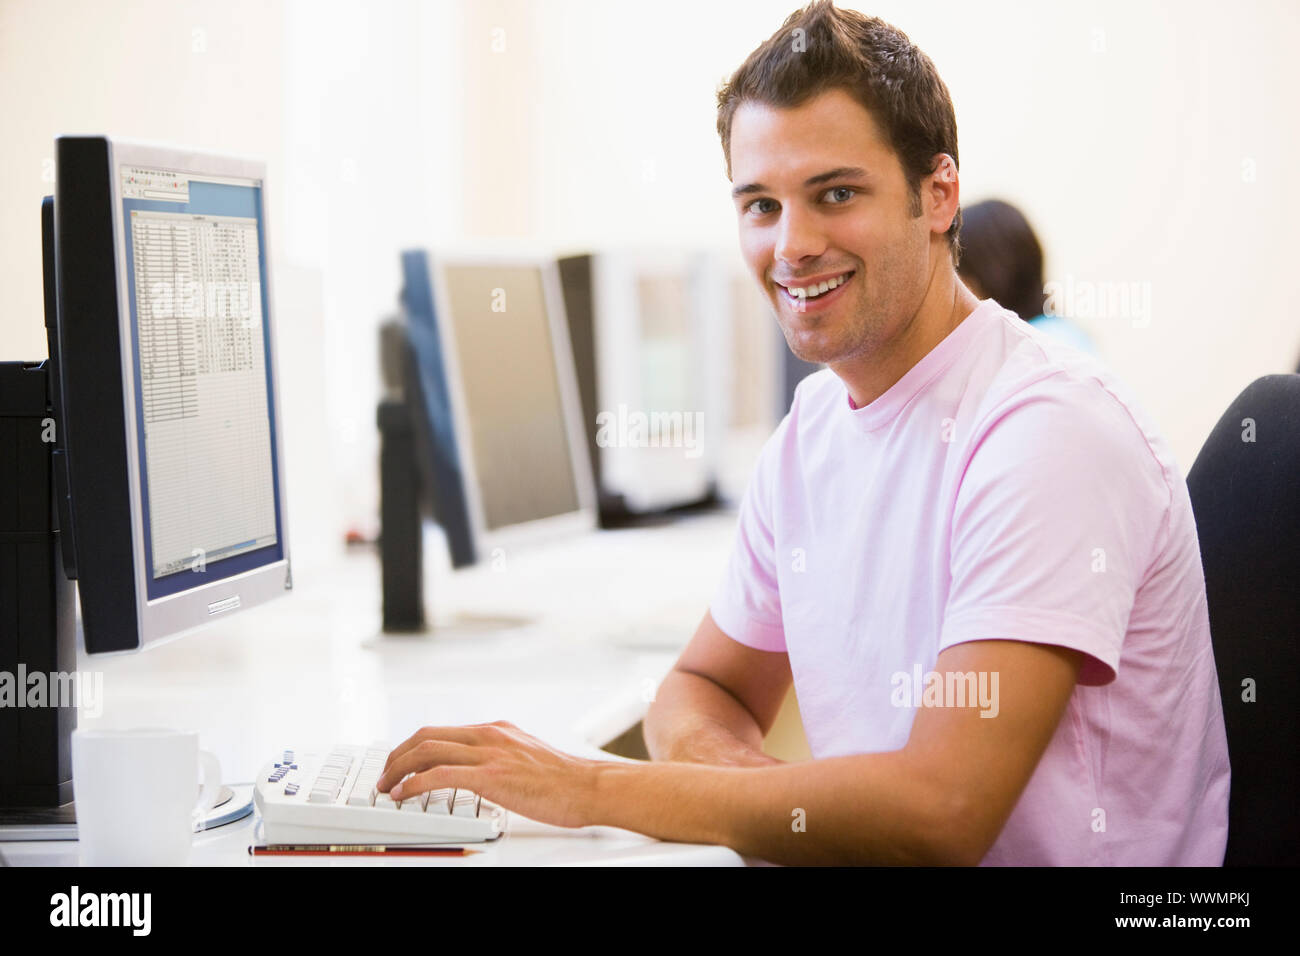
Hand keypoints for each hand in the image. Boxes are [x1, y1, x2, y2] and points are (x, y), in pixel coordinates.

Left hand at [375, 721, 602, 828]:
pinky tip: (403, 795)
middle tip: (384, 775)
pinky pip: (440, 774)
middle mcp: (489, 735)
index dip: (412, 747)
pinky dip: (414, 784)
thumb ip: (501, 759)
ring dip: (398, 769)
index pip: (442, 732)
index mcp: (497, 730)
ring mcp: (490, 753)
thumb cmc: (565, 781)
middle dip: (397, 756)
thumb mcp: (527, 758)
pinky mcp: (491, 775)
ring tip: (386, 787)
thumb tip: (479, 775)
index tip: (398, 764)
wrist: (589, 787)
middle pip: (426, 736)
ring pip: (427, 750)